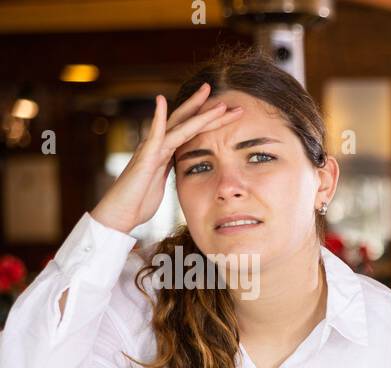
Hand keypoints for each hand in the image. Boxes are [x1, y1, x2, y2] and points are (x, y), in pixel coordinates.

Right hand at [90, 82, 243, 233]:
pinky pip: (153, 135)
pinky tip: (161, 100)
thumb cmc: (140, 201)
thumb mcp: (164, 181)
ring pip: (178, 125)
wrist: (121, 213)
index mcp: (167, 152)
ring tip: (208, 92)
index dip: (211, 122)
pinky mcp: (145, 157)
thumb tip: (183, 164)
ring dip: (195, 110)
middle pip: (187, 122)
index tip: (230, 113)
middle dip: (207, 109)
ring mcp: (152, 149)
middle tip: (228, 98)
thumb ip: (172, 168)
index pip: (192, 132)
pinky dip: (157, 117)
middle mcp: (160, 145)